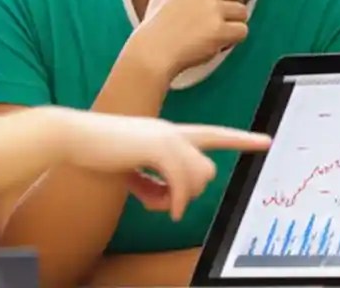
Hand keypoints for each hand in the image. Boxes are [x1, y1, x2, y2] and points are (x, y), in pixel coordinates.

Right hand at [51, 108, 270, 221]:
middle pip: (207, 169)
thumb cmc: (98, 153)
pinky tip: (160, 207)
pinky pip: (182, 184)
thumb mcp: (131, 171)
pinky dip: (174, 202)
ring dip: (177, 198)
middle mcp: (172, 132)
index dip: (241, 139)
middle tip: (156, 200)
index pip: (213, 134)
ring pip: (198, 177)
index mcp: (167, 133)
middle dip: (189, 193)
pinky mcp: (158, 148)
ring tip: (149, 199)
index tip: (266, 140)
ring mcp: (167, 138)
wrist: (73, 137)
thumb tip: (169, 202)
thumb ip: (152, 183)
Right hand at [126, 0, 257, 82]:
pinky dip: (232, 40)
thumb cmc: (156, 20)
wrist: (153, 50)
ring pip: (242, 14)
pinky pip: (242, 32)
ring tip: (206, 33)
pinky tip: (212, 42)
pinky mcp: (220, 28)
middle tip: (205, 22)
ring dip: (230, 26)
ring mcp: (214, 7)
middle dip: (227, 10)